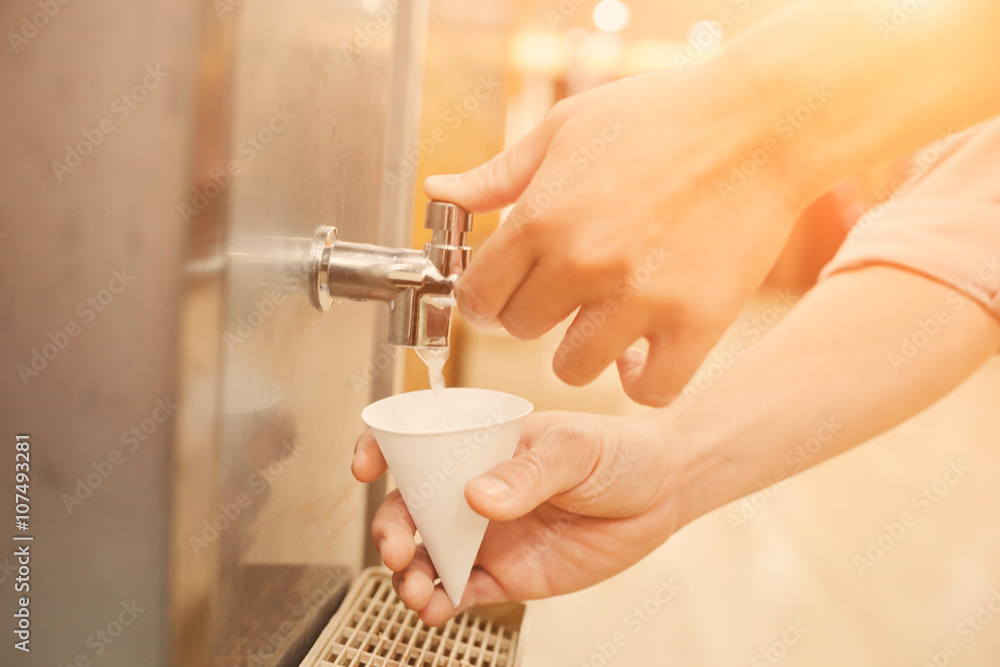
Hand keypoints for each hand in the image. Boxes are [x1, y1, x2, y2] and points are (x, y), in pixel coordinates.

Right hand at [352, 411, 680, 625]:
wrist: (663, 495)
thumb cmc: (620, 453)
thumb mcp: (575, 449)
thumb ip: (527, 473)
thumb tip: (478, 497)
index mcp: (482, 447)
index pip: (419, 443)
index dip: (382, 450)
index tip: (367, 466)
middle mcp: (475, 491)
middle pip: (410, 508)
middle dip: (390, 530)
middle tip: (397, 550)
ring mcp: (488, 535)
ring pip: (429, 556)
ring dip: (410, 575)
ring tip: (417, 591)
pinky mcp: (508, 575)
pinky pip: (462, 591)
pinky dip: (441, 603)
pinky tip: (436, 610)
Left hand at [426, 67, 808, 405]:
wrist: (760, 121)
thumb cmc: (660, 116)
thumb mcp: (565, 127)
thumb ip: (497, 174)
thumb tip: (439, 193)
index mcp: (541, 217)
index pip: (478, 296)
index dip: (483, 296)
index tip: (500, 292)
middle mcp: (583, 264)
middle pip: (520, 330)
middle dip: (532, 313)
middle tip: (560, 293)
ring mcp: (639, 299)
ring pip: (573, 368)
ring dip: (580, 349)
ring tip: (603, 319)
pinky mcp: (695, 322)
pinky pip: (649, 390)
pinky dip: (641, 379)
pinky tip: (643, 351)